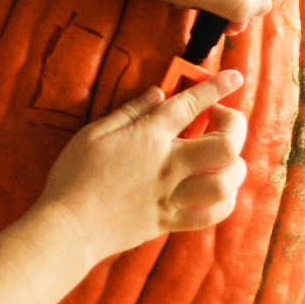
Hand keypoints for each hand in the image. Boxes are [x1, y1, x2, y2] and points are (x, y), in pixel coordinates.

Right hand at [35, 70, 247, 264]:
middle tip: (222, 123)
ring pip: (225, 183)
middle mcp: (168, 165)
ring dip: (234, 167)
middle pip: (225, 145)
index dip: (216, 86)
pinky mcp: (169, 222)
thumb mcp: (93, 133)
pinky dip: (224, 202)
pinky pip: (210, 215)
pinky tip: (218, 191)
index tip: (234, 77)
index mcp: (148, 138)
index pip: (190, 104)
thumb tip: (157, 93)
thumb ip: (129, 111)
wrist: (69, 226)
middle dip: (235, 127)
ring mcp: (171, 196)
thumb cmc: (74, 176)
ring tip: (224, 161)